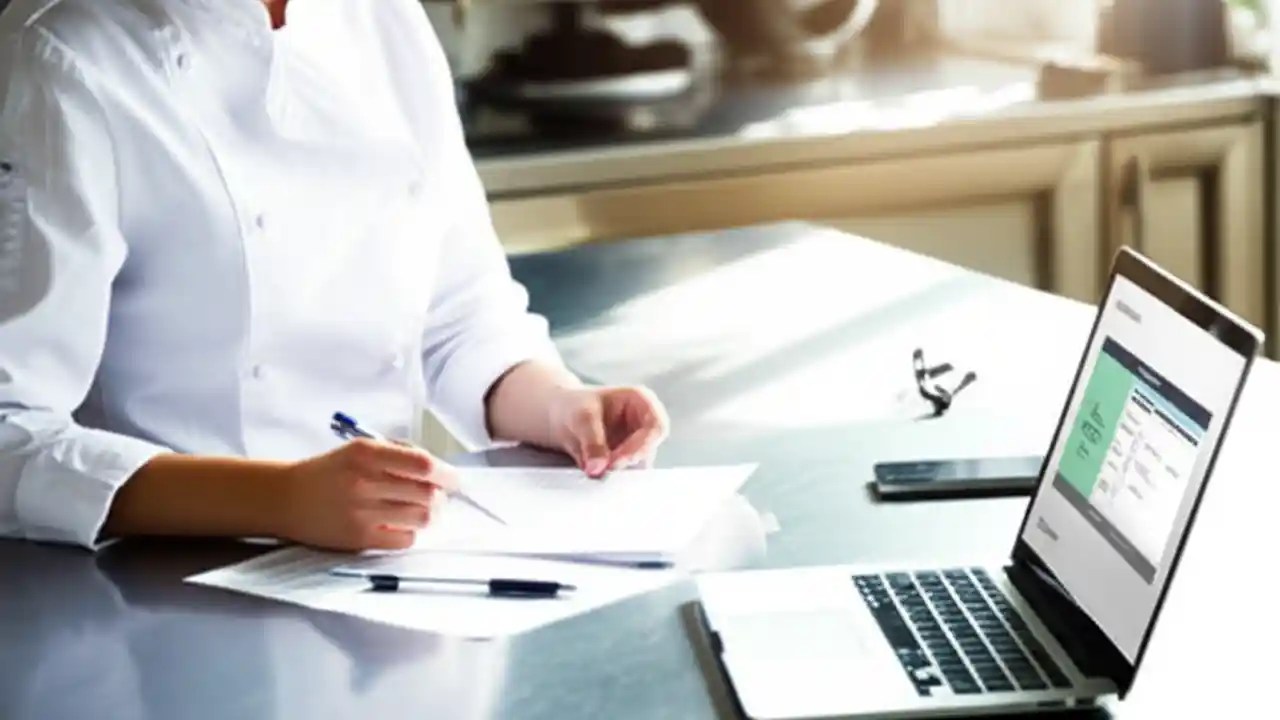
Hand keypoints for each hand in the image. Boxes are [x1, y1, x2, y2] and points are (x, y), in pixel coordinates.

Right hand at [278, 439, 457, 550]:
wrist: (286, 498)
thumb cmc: (328, 471)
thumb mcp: (360, 449)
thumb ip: (398, 453)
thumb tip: (438, 468)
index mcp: (367, 454)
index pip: (422, 465)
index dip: (446, 473)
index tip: (453, 479)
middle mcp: (365, 482)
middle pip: (427, 493)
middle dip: (441, 496)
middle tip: (439, 496)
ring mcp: (363, 512)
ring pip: (421, 517)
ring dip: (429, 514)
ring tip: (421, 509)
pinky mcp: (359, 538)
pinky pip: (404, 539)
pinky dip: (410, 531)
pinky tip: (401, 524)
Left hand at [549, 386, 669, 477]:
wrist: (555, 416)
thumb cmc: (572, 406)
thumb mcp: (581, 417)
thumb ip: (592, 442)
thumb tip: (597, 469)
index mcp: (641, 402)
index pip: (655, 427)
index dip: (641, 447)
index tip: (615, 463)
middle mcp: (643, 425)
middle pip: (648, 451)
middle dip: (626, 464)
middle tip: (602, 473)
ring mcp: (635, 446)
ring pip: (637, 467)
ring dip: (618, 474)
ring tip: (595, 474)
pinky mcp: (623, 463)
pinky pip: (624, 476)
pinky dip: (610, 479)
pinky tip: (594, 477)